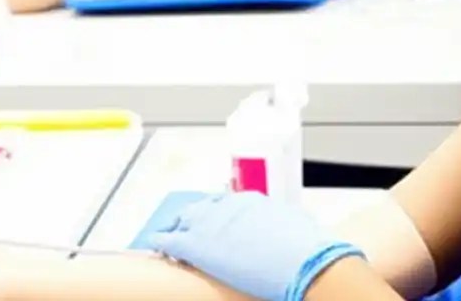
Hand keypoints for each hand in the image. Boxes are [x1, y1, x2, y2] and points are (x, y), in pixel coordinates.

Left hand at [148, 192, 359, 300]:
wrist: (302, 261)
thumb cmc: (306, 248)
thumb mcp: (294, 227)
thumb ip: (280, 226)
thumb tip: (285, 232)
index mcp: (251, 201)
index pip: (223, 204)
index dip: (216, 215)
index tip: (213, 223)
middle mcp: (227, 206)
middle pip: (200, 208)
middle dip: (192, 218)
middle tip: (186, 228)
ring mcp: (210, 223)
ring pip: (181, 220)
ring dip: (175, 228)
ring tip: (167, 237)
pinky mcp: (197, 245)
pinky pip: (168, 240)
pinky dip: (160, 242)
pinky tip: (154, 245)